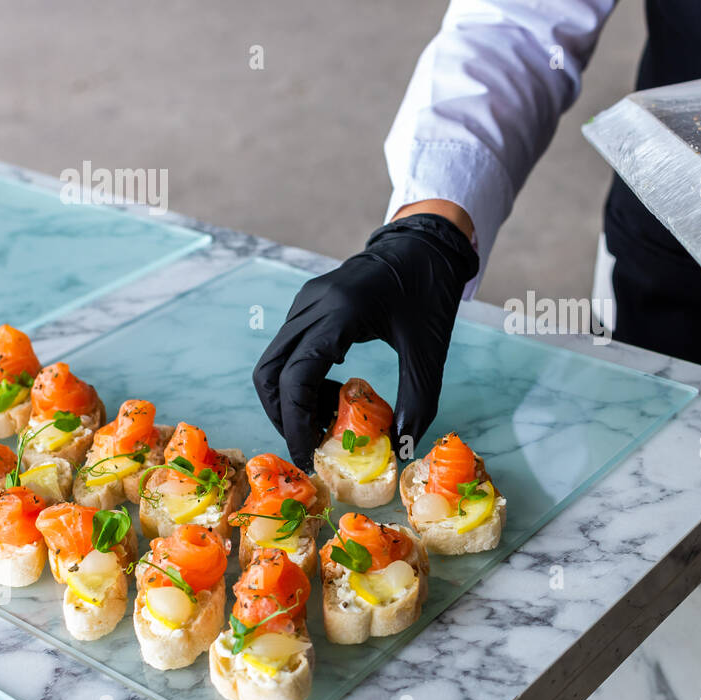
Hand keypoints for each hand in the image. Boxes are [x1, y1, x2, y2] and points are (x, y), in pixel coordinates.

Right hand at [253, 214, 478, 468]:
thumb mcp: (429, 350)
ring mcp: (306, 302)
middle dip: (284, 416)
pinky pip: (290, 349)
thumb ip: (418, 400)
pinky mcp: (309, 304)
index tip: (308, 455)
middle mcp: (312, 306)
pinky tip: (334, 394)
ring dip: (292, 399)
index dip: (295, 422)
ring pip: (275, 362)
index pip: (295, 378)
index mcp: (339, 313)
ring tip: (329, 421)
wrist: (425, 244)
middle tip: (312, 445)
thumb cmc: (430, 291)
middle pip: (270, 373)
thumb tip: (401, 446)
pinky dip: (301, 379)